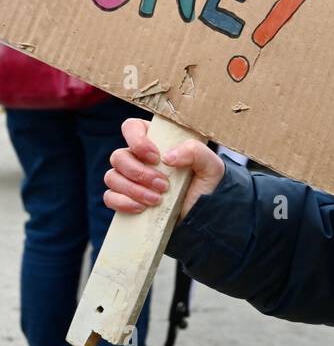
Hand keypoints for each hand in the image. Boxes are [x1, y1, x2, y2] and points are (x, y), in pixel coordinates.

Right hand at [104, 117, 224, 222]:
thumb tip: (168, 157)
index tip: (156, 157)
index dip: (137, 140)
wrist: (201, 217)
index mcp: (156, 142)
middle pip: (118, 156)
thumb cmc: (205, 186)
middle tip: (163, 185)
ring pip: (112, 177)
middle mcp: (138, 158)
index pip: (131, 127)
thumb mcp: (211, 166)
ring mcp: (129, 179)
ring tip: (157, 200)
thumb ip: (195, 152)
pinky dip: (124, 203)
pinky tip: (142, 208)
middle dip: (139, 173)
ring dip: (133, 189)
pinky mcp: (124, 199)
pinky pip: (110, 197)